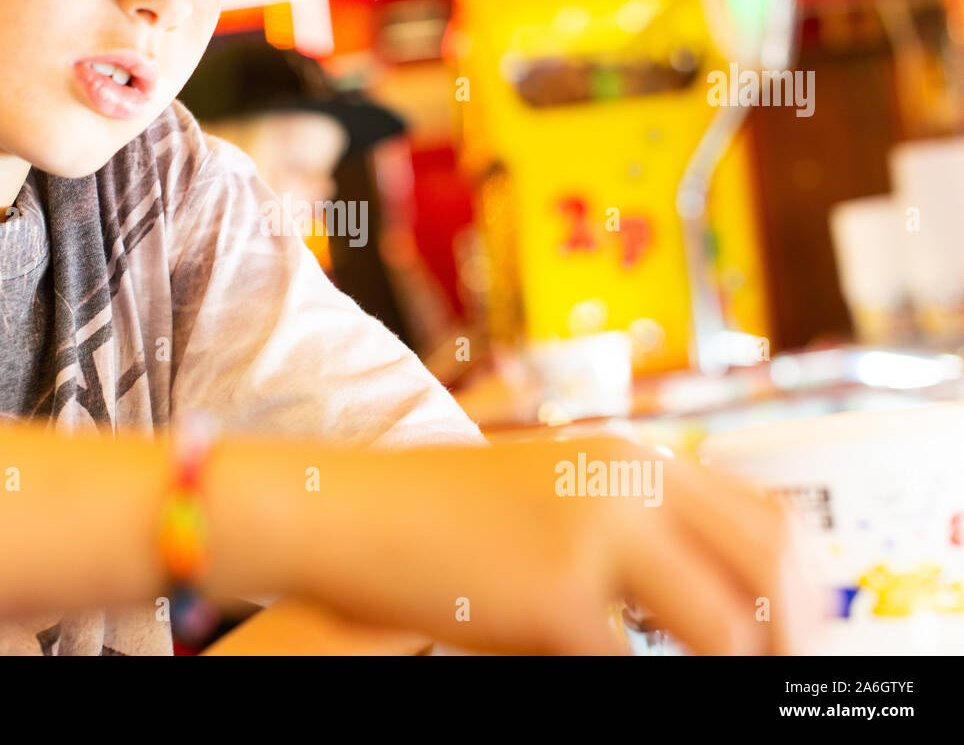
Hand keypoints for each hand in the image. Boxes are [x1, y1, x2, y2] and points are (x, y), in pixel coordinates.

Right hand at [283, 435, 820, 654]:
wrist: (345, 510)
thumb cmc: (438, 512)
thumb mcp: (548, 492)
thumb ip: (626, 522)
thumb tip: (707, 597)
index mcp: (631, 453)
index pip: (764, 515)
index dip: (799, 586)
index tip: (796, 637)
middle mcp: (627, 480)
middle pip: (767, 563)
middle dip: (789, 635)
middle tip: (779, 680)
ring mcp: (594, 533)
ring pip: (723, 628)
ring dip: (734, 670)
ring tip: (717, 692)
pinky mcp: (555, 595)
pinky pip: (631, 668)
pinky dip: (641, 685)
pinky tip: (611, 678)